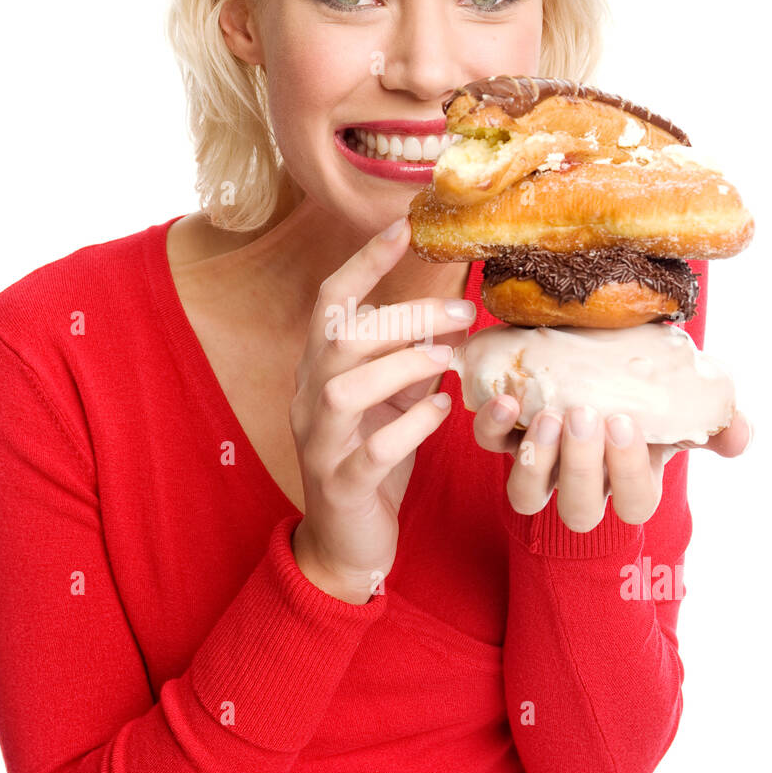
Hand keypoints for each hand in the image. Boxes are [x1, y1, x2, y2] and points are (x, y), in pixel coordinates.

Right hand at [290, 217, 475, 601]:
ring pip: (345, 390)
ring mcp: (320, 444)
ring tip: (450, 360)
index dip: (364, 263)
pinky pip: (372, 451)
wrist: (346, 545)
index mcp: (319, 371)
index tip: (404, 227)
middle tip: (463, 313)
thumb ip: (411, 362)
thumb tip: (455, 317)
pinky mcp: (342, 486)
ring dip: (402, 366)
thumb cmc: (371, 463)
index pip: (331, 304)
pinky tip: (443, 413)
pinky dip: (411, 426)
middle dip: (404, 317)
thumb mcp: (392, 403)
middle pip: (340, 338)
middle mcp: (309, 399)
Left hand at [473, 400, 753, 530]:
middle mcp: (583, 482)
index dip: (628, 473)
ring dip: (537, 462)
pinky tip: (507, 399)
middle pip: (578, 511)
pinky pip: (489, 446)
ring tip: (547, 415)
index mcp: (631, 479)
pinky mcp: (505, 437)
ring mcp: (542, 463)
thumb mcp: (685, 399)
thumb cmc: (645, 383)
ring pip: (527, 496)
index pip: (634, 503)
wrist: (597, 347)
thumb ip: (716, 419)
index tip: (624, 422)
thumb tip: (739, 436)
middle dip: (581, 469)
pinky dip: (491, 427)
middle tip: (584, 416)